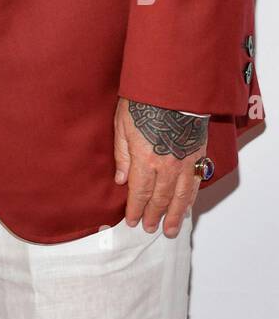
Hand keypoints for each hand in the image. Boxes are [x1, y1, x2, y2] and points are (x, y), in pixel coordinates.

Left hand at [113, 98, 207, 236]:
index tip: (132, 221)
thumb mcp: (122, 125)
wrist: (174, 88)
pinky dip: (190, 199)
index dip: (135, 209)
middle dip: (153, 215)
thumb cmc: (144, 102)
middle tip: (149, 228)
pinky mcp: (197, 155)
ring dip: (175, 215)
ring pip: (180, 196)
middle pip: (160, 198)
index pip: (139, 193)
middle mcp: (166, 166)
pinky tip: (186, 207)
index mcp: (145, 159)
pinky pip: (194, 184)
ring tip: (171, 229)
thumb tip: (121, 180)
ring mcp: (184, 162)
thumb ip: (122, 155)